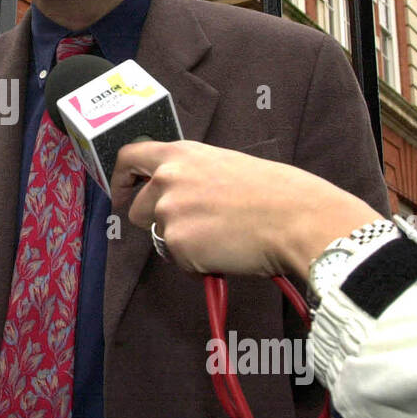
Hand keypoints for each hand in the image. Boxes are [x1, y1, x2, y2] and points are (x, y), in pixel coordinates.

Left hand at [109, 140, 377, 279]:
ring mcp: (169, 212)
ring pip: (160, 238)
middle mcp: (166, 179)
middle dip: (159, 224)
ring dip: (182, 243)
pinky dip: (198, 263)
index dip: (120, 179)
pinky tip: (226, 251)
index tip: (122, 193)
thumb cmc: (274, 192)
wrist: (296, 218)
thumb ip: (190, 174)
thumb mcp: (224, 165)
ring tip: (222, 236)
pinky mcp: (178, 244)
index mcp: (179, 154)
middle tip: (196, 228)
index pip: (129, 157)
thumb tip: (173, 194)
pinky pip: (179, 261)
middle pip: (137, 210)